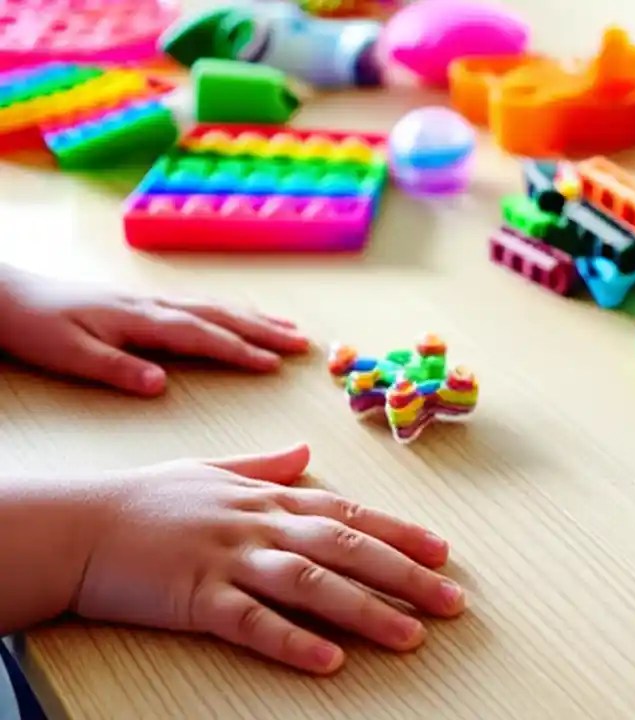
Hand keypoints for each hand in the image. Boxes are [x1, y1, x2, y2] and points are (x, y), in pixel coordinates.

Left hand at [0, 264, 308, 395]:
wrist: (5, 293)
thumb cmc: (34, 326)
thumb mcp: (70, 354)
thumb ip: (118, 369)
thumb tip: (162, 385)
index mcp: (141, 320)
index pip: (202, 337)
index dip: (240, 351)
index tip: (274, 365)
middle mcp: (153, 306)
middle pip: (220, 317)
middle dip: (265, 331)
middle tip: (304, 344)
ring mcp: (151, 301)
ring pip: (215, 307)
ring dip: (255, 319)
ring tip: (290, 329)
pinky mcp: (143, 302)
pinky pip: (200, 304)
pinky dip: (230, 311)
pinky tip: (241, 316)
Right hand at [73, 443, 464, 673]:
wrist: (77, 524)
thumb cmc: (145, 499)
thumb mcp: (212, 471)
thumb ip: (265, 466)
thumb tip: (306, 452)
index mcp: (268, 498)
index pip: (350, 512)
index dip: (401, 532)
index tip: (443, 550)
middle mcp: (260, 525)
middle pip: (348, 547)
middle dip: (405, 574)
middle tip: (452, 600)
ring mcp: (231, 560)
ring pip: (314, 583)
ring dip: (368, 610)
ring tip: (412, 635)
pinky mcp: (197, 598)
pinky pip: (254, 622)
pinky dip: (295, 640)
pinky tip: (331, 659)